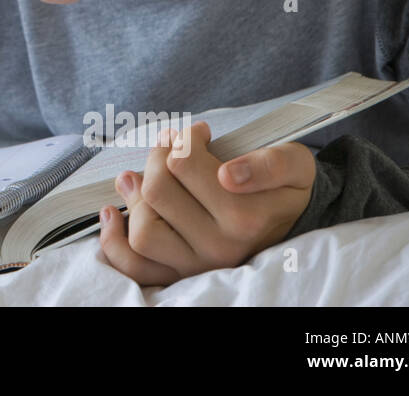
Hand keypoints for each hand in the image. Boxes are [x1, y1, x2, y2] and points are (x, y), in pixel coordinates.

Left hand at [97, 121, 315, 286]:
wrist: (294, 223)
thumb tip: (228, 175)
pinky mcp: (179, 276)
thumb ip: (269, 164)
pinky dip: (114, 242)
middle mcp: (220, 248)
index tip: (198, 133)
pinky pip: (135, 267)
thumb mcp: (295, 165)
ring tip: (142, 177)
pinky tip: (113, 212)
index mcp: (247, 218)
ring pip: (142, 230)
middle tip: (169, 148)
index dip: (184, 138)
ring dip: (135, 197)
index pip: (184, 163)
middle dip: (157, 158)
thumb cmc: (286, 187)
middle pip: (157, 191)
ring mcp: (197, 267)